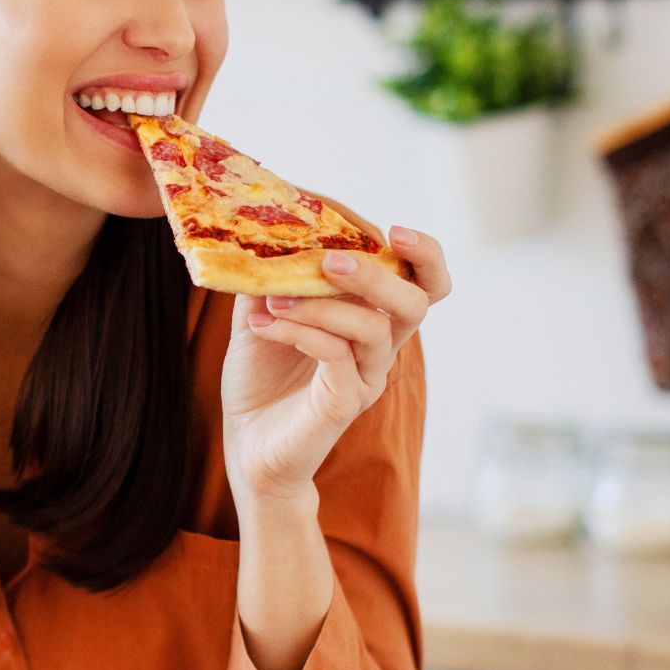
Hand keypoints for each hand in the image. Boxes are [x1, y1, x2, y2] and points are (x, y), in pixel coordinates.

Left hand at [220, 227, 451, 505]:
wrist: (247, 445)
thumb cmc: (260, 377)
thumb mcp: (263, 310)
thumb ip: (273, 270)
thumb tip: (266, 225)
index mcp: (372, 317)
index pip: (421, 278)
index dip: (418, 250)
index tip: (385, 226)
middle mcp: (380, 346)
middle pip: (417, 300)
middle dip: (380, 272)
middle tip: (332, 259)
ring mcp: (365, 376)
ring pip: (373, 327)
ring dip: (321, 303)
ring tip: (274, 298)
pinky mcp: (344, 403)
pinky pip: (336, 356)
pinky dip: (299, 331)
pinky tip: (263, 324)